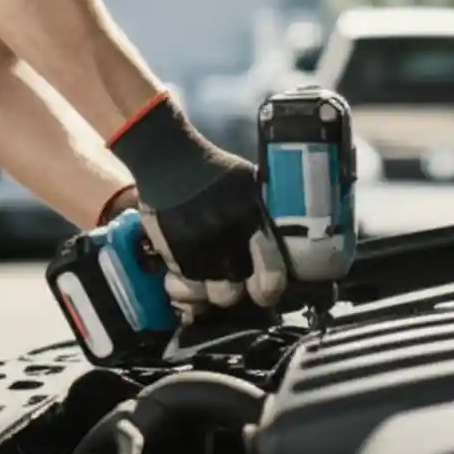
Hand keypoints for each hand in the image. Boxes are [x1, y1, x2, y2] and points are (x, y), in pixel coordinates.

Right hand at [109, 94, 285, 315]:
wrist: (168, 157)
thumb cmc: (214, 167)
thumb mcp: (248, 182)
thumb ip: (262, 210)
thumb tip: (285, 230)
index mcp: (249, 221)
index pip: (269, 276)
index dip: (268, 290)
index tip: (264, 290)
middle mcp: (222, 241)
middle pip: (231, 295)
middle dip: (234, 292)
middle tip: (235, 281)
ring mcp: (193, 250)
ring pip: (203, 295)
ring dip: (208, 289)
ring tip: (210, 276)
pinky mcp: (169, 253)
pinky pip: (179, 286)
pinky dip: (185, 284)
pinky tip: (190, 269)